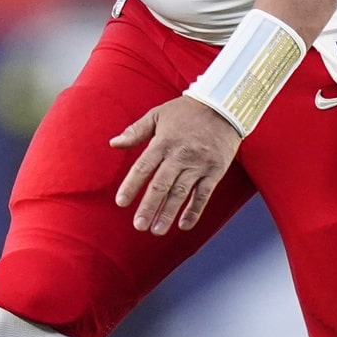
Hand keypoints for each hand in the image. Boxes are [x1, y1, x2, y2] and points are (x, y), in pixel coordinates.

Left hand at [112, 96, 240, 234]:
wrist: (224, 105)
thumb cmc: (186, 111)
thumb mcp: (158, 114)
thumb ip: (135, 131)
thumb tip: (113, 143)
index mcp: (163, 142)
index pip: (143, 167)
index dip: (131, 186)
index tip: (121, 203)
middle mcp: (179, 155)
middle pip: (161, 185)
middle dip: (149, 206)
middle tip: (139, 225)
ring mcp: (198, 164)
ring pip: (181, 193)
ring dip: (169, 213)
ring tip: (157, 230)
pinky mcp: (215, 171)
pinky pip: (203, 194)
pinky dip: (194, 211)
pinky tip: (184, 225)